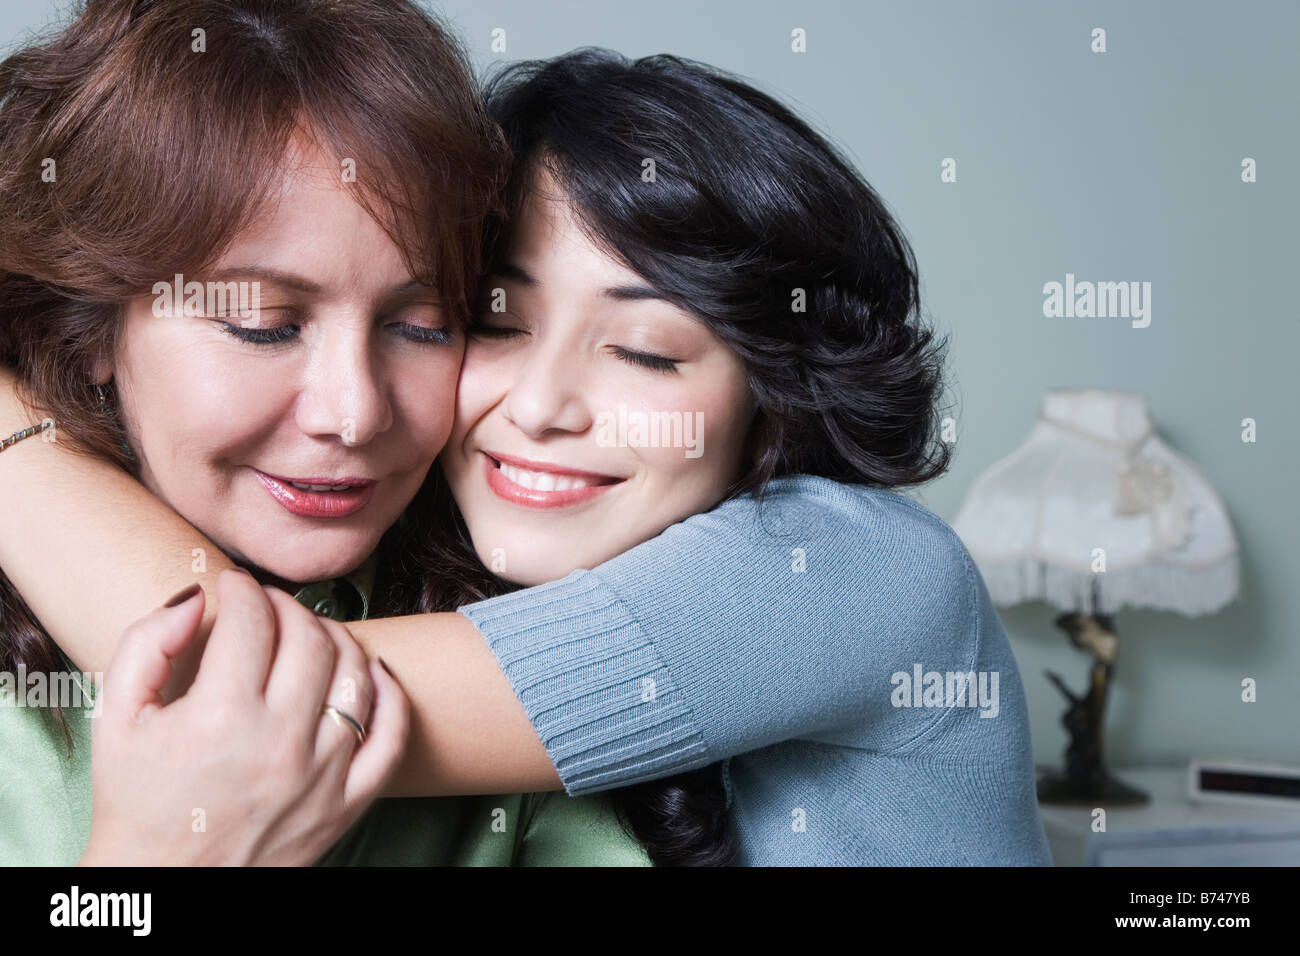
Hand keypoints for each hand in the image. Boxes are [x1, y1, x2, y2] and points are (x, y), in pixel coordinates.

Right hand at [78, 568, 408, 865]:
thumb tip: (196, 596)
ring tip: (308, 633)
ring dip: (336, 637)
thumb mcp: (115, 719)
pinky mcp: (346, 804)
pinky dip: (390, 695)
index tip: (234, 585)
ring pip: (355, 675)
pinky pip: (391, 736)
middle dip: (287, 605)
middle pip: (309, 638)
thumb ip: (145, 644)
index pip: (253, 621)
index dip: (243, 589)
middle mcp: (278, 743)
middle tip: (268, 605)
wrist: (163, 887)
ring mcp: (321, 775)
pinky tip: (372, 671)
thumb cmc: (136, 800)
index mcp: (218, 719)